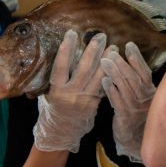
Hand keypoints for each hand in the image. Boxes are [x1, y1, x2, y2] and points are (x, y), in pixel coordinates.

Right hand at [33, 30, 106, 152]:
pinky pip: (103, 87)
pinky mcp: (95, 104)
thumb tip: (63, 54)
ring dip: (106, 61)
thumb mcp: (49, 93)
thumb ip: (57, 77)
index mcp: (57, 90)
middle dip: (93, 51)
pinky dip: (109, 75)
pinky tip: (116, 65)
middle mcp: (71, 94)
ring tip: (114, 47)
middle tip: (101, 36)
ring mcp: (85, 99)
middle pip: (84, 68)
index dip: (66, 49)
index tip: (72, 33)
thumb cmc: (52, 109)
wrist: (61, 133)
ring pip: (98, 77)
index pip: (61, 66)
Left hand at [101, 43, 155, 162]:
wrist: (138, 142)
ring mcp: (135, 108)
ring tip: (105, 61)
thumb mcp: (144, 99)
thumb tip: (133, 63)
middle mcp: (145, 99)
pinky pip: (118, 102)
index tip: (129, 45)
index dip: (137, 59)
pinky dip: (112, 90)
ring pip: (125, 88)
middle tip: (112, 50)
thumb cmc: (140, 117)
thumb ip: (140, 84)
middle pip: (134, 78)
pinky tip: (104, 81)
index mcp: (150, 92)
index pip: (144, 72)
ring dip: (115, 73)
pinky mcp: (125, 118)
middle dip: (122, 63)